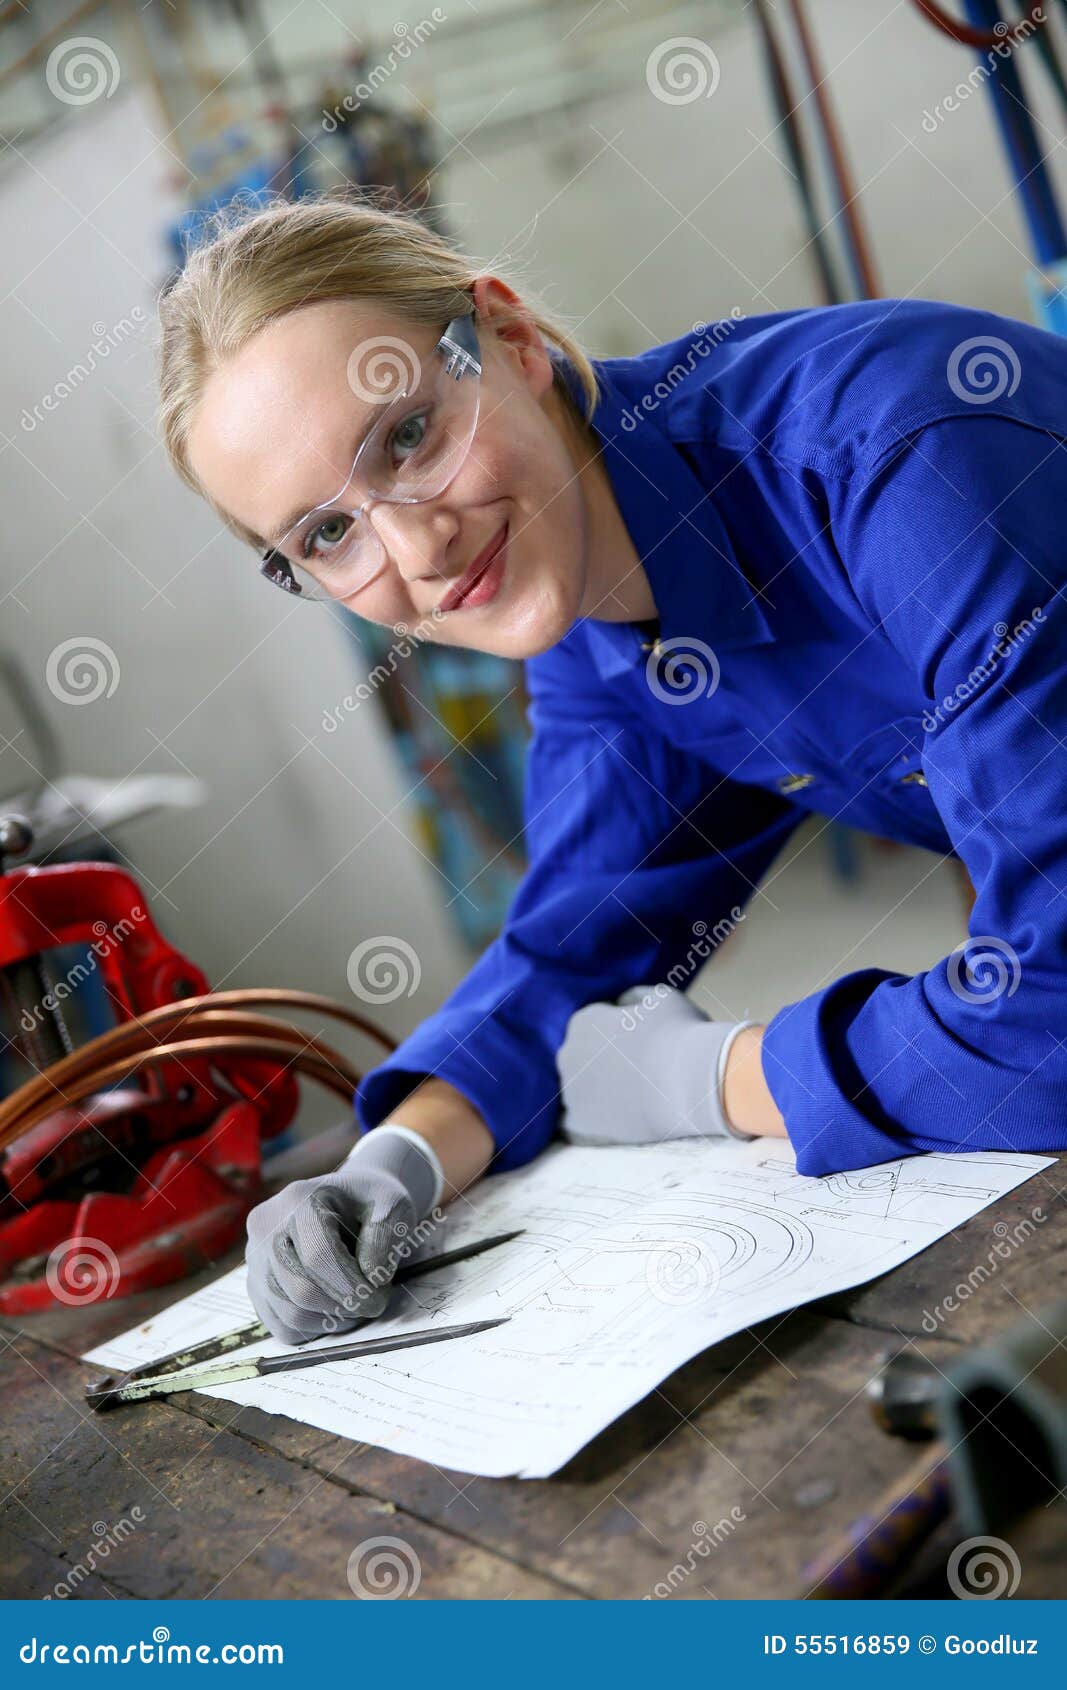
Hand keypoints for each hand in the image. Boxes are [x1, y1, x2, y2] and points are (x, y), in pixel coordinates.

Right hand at [244, 1127, 440, 1342]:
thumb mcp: (391, 1206)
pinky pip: (281, 1326)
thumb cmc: (368, 1204)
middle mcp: (266, 1228)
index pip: (318, 1257)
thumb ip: (385, 1237)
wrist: (345, 1202)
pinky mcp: (254, 1286)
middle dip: (344, 1307)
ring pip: (290, 1314)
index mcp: (299, 1199)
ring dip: (332, 1320)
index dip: (353, 1287)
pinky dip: (313, 1328)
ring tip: (354, 1302)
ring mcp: (254, 1259)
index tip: (379, 1297)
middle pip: (301, 1291)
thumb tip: (370, 1278)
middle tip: (371, 1302)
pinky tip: (333, 1308)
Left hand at [556, 985, 755, 1146]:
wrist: (690, 1082)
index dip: (618, 1032)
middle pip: (583, 1058)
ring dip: (597, 1092)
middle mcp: (568, 1054)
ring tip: (632, 1097)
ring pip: (579, 1091)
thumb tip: (623, 1004)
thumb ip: (634, 998)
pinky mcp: (583, 1125)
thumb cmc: (679, 1034)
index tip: (640, 1042)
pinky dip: (592, 1121)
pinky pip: (576, 1124)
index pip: (594, 1024)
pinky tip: (616, 1118)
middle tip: (637, 1071)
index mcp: (583, 1021)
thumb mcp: (660, 998)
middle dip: (603, 1062)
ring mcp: (572, 1092)